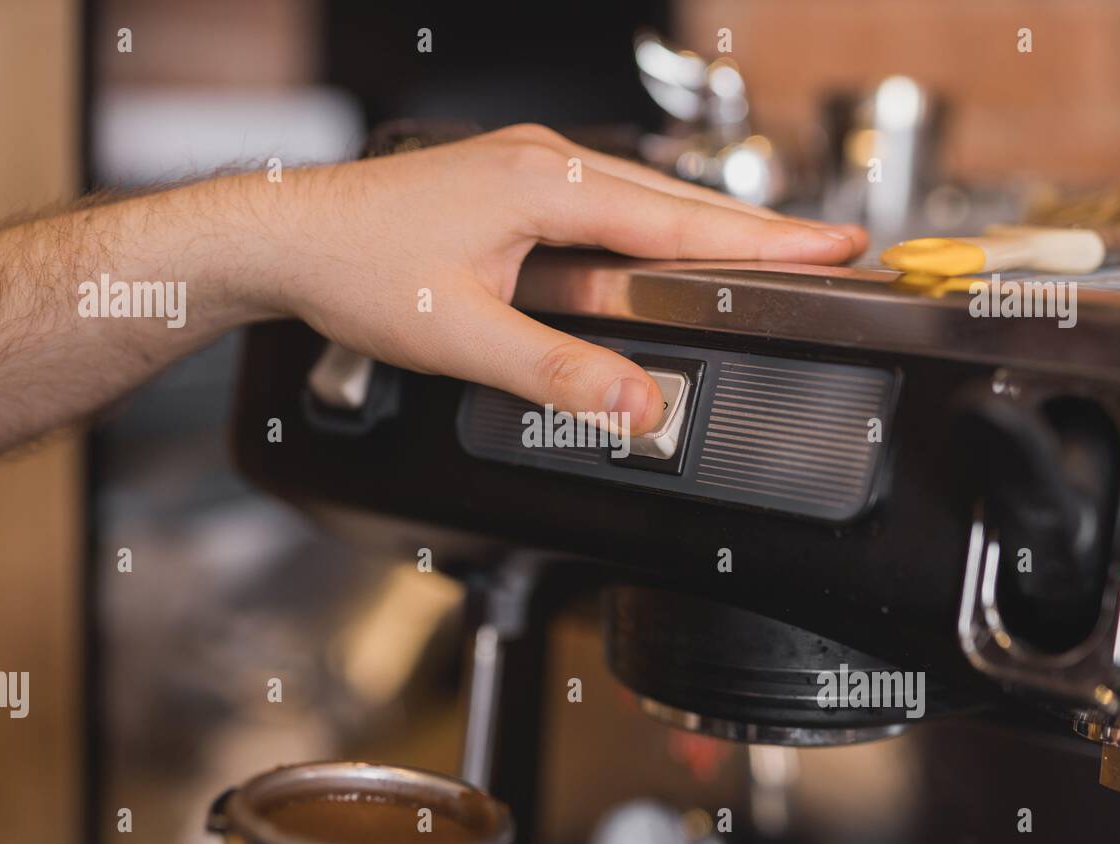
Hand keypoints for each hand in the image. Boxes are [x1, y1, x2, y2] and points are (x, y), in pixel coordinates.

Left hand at [233, 124, 866, 432]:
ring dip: (711, 228)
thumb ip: (558, 373)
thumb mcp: (464, 337)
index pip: (682, 221)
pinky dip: (658, 230)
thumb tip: (637, 406)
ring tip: (775, 253)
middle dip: (761, 227)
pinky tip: (673, 254)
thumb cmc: (358, 269)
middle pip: (680, 201)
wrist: (286, 237)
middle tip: (833, 246)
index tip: (831, 248)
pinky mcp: (516, 186)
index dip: (764, 242)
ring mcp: (532, 169)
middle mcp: (549, 162)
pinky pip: (610, 207)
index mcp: (548, 185)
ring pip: (646, 201)